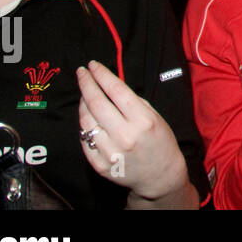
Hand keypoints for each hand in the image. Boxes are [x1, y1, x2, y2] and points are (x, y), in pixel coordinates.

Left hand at [76, 61, 193, 204]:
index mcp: (143, 121)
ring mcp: (110, 152)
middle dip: (86, 84)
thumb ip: (133, 102)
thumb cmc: (159, 141)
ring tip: (85, 94)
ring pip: (87, 121)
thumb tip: (109, 85)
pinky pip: (85, 140)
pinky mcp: (99, 164)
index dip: (102, 75)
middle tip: (81, 72)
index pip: (116, 91)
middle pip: (97, 103)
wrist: (158, 176)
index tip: (93, 65)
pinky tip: (88, 118)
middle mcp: (125, 136)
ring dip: (83, 103)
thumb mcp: (154, 117)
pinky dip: (85, 125)